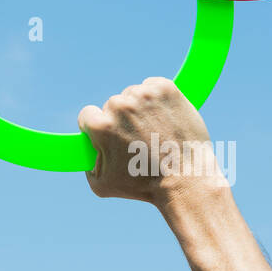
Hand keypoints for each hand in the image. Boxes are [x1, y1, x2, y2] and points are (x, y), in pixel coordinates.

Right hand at [78, 77, 224, 205]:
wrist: (186, 179)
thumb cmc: (144, 185)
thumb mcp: (102, 185)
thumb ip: (87, 165)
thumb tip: (85, 150)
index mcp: (102, 125)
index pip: (87, 114)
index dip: (96, 126)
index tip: (109, 134)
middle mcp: (121, 105)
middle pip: (113, 105)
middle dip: (122, 119)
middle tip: (138, 139)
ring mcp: (145, 94)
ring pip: (134, 95)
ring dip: (140, 108)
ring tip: (155, 130)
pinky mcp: (166, 88)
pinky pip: (153, 85)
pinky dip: (157, 98)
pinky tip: (163, 116)